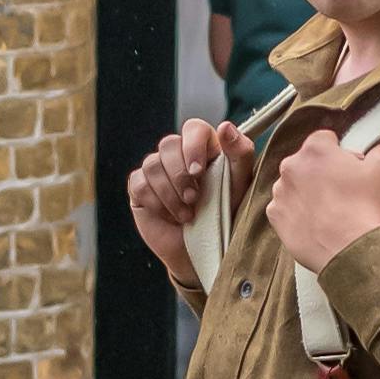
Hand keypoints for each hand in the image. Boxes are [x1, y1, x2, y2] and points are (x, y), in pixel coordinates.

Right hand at [128, 114, 250, 288]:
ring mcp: (157, 170)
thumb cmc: (227, 215)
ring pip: (152, 164)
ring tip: (187, 214)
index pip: (193, 128)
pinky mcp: (140, 188)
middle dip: (181, 175)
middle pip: (168, 144)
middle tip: (194, 199)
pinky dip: (156, 203)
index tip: (199, 171)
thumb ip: (240, 154)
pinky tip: (171, 216)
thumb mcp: (240, 186)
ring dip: (170, 193)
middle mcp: (178, 154)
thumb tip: (225, 126)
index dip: (193, 146)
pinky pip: (139, 184)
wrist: (205, 251)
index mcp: (204, 148)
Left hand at [266, 129, 379, 275]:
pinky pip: (284, 207)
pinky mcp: (275, 216)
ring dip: (306, 191)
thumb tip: (376, 143)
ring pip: (293, 184)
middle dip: (321, 171)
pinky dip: (296, 212)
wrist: (351, 250)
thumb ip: (378, 147)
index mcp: (316, 150)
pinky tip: (315, 222)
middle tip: (341, 190)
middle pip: (306, 161)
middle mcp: (291, 166)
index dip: (339, 152)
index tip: (347, 167)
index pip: (324, 139)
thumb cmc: (367, 208)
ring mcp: (280, 192)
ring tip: (328, 210)